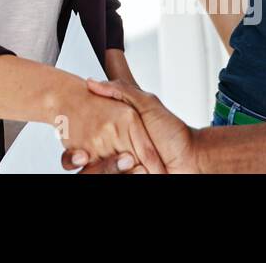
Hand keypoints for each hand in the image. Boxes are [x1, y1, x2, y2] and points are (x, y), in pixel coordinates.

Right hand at [61, 78, 199, 173]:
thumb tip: (92, 83)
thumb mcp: (147, 104)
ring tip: (131, 161)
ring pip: (95, 176)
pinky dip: (122, 175)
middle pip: (83, 168)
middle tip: (91, 158)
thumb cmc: (172, 131)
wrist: (194, 157)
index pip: (80, 146)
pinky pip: (112, 182)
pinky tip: (140, 170)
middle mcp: (112, 157)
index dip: (71, 154)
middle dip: (85, 164)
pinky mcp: (131, 180)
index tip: (77, 152)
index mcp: (111, 136)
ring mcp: (121, 172)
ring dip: (107, 169)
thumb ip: (121, 91)